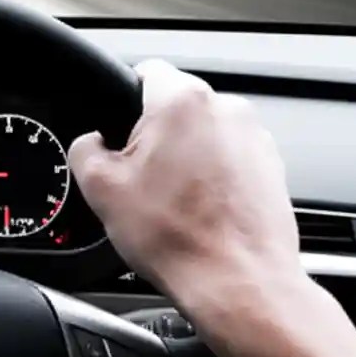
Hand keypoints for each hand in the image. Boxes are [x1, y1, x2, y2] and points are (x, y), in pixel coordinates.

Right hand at [68, 60, 304, 324]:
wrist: (238, 285)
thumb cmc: (178, 239)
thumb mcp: (101, 190)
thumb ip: (84, 149)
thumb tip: (89, 144)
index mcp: (182, 101)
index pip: (143, 71)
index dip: (120, 102)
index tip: (116, 133)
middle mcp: (227, 110)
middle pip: (174, 108)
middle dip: (153, 138)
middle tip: (137, 182)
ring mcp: (256, 139)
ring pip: (202, 136)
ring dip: (184, 160)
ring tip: (170, 206)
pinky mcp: (271, 168)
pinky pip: (229, 161)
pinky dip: (212, 180)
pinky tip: (198, 215)